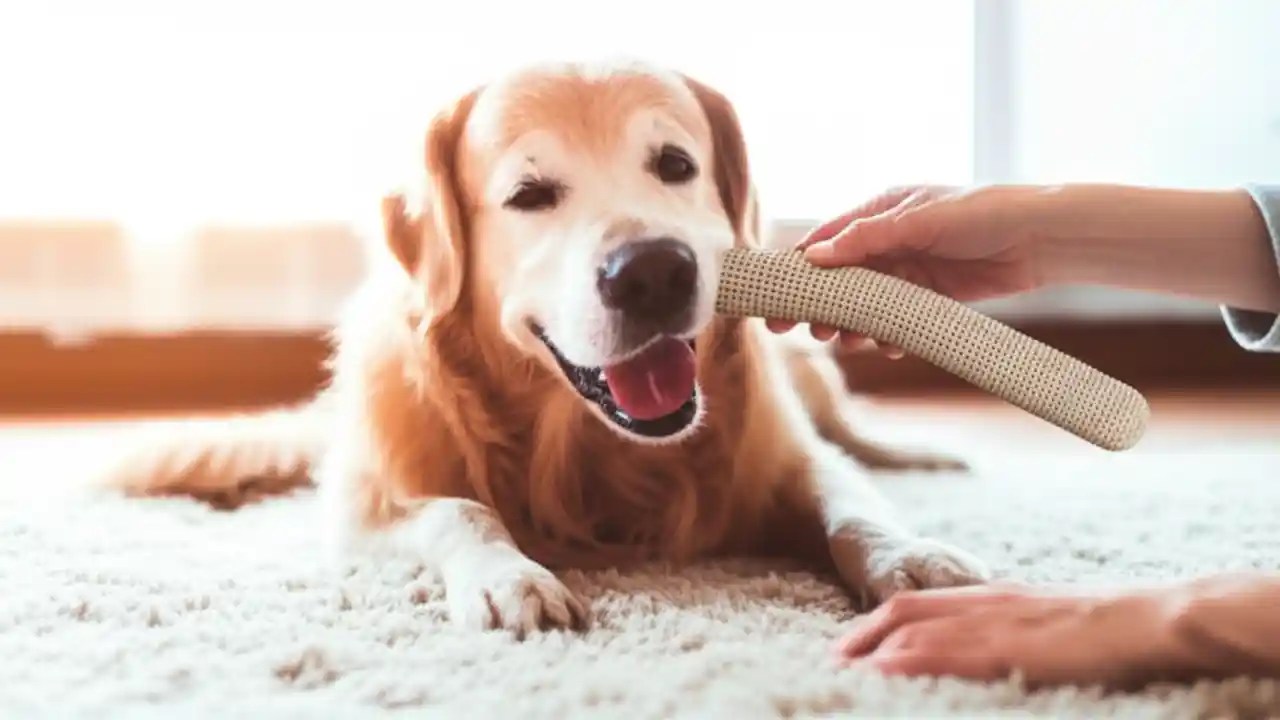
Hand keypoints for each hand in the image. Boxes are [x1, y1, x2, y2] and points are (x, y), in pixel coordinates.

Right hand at [767, 185, 1043, 353]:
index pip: (826, 241)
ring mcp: (908, 271)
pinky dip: (886, 334)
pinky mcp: (928, 296)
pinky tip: (888, 345)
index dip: (800, 269)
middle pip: (839, 279)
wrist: (1042, 238)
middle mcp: (888, 242)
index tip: (778, 297)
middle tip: (808, 332)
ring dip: (853, 325)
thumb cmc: (983, 213)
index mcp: (880, 213)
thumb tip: (815, 255)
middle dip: (822, 306)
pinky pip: (894, 320)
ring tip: (848, 341)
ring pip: (864, 304)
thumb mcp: (919, 220)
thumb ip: (867, 238)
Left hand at [835, 584, 1202, 690]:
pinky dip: (903, 663)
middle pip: (900, 610)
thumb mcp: (1043, 621)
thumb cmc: (1107, 628)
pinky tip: (878, 676)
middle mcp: (981, 602)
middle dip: (859, 636)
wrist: (1146, 620)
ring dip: (869, 652)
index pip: (916, 601)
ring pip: (911, 631)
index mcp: (989, 595)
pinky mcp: (1004, 648)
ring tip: (840, 674)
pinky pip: (941, 653)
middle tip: (831, 662)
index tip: (851, 644)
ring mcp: (990, 623)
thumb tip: (989, 652)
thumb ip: (1007, 630)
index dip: (876, 622)